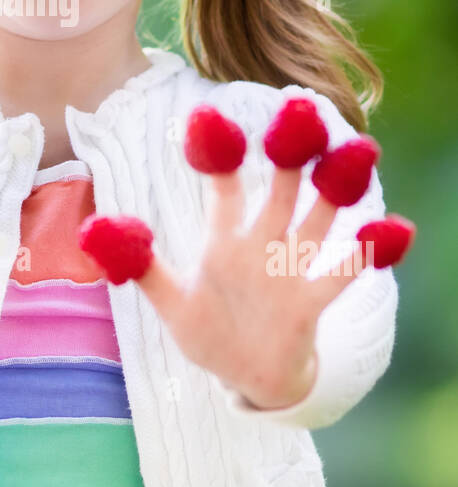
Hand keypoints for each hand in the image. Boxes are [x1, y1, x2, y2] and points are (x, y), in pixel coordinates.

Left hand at [80, 99, 413, 410]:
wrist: (247, 378)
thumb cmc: (209, 333)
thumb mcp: (170, 303)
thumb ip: (140, 266)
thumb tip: (93, 231)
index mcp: (224, 240)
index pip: (223, 185)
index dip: (217, 153)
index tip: (208, 114)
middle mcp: (263, 243)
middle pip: (280, 188)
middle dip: (289, 151)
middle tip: (299, 109)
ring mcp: (291, 268)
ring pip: (318, 217)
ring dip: (335, 187)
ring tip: (357, 149)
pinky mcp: (312, 300)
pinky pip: (343, 272)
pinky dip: (368, 253)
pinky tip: (391, 227)